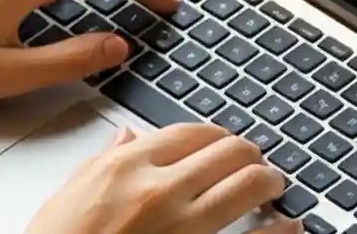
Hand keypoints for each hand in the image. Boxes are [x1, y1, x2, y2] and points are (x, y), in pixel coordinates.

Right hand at [28, 124, 299, 233]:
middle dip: (249, 154)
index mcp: (126, 168)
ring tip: (273, 185)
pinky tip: (290, 227)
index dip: (215, 135)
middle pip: (228, 151)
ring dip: (269, 180)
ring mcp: (184, 228)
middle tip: (256, 162)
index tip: (224, 142)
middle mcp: (159, 190)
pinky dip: (281, 230)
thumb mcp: (66, 199)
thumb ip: (101, 163)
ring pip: (250, 183)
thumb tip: (125, 137)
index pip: (190, 133)